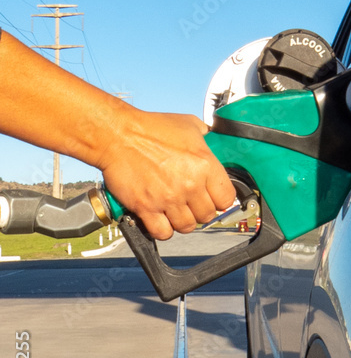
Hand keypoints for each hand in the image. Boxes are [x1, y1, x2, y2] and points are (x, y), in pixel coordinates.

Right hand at [98, 111, 235, 239]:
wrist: (117, 135)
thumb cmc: (151, 128)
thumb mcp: (189, 125)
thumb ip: (206, 138)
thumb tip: (214, 142)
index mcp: (205, 165)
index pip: (226, 199)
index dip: (220, 200)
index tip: (213, 198)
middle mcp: (190, 185)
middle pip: (207, 216)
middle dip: (200, 211)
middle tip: (191, 204)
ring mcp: (168, 198)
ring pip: (187, 227)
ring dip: (182, 221)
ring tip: (175, 211)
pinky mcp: (146, 207)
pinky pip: (163, 232)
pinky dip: (163, 229)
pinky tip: (160, 219)